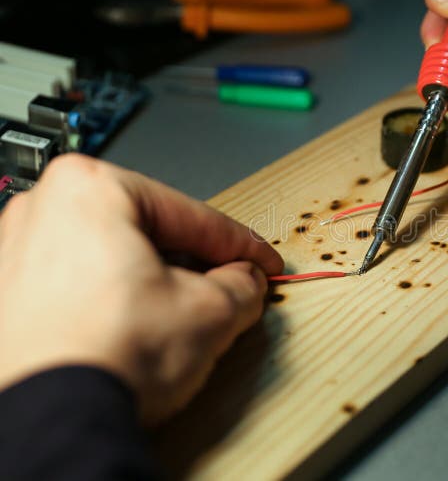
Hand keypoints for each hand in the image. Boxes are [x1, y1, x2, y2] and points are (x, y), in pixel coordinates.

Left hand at [0, 155, 282, 423]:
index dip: (240, 244)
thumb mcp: (211, 312)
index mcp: (89, 189)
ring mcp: (13, 254)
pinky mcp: (5, 298)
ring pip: (109, 257)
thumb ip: (241, 285)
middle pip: (147, 232)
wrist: (51, 420)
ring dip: (151, 281)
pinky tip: (136, 330)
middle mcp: (41, 210)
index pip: (192, 216)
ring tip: (184, 314)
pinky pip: (76, 285)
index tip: (259, 260)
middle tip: (227, 284)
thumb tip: (243, 282)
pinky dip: (111, 301)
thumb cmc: (107, 355)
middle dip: (191, 261)